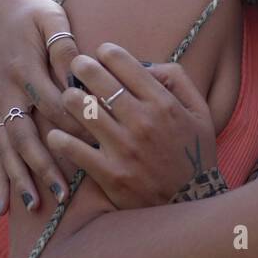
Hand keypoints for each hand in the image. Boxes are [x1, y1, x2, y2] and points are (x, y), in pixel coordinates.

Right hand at [0, 0, 95, 213]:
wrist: (2, 11)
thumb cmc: (36, 17)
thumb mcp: (52, 21)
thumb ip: (64, 46)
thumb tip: (79, 69)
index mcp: (23, 70)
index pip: (52, 105)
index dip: (73, 126)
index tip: (95, 148)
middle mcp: (5, 92)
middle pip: (25, 135)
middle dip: (42, 166)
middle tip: (62, 194)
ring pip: (7, 149)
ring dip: (20, 178)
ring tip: (35, 205)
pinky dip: (0, 178)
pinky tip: (4, 207)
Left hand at [45, 43, 215, 209]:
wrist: (192, 204)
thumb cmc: (194, 155)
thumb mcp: (200, 112)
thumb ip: (178, 80)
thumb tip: (147, 65)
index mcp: (163, 103)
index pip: (125, 64)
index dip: (107, 52)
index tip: (101, 53)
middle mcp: (142, 121)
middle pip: (98, 80)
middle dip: (82, 66)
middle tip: (76, 66)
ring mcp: (125, 148)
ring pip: (82, 109)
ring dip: (70, 98)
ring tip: (69, 98)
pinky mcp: (111, 174)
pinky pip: (75, 149)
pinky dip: (60, 139)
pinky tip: (57, 135)